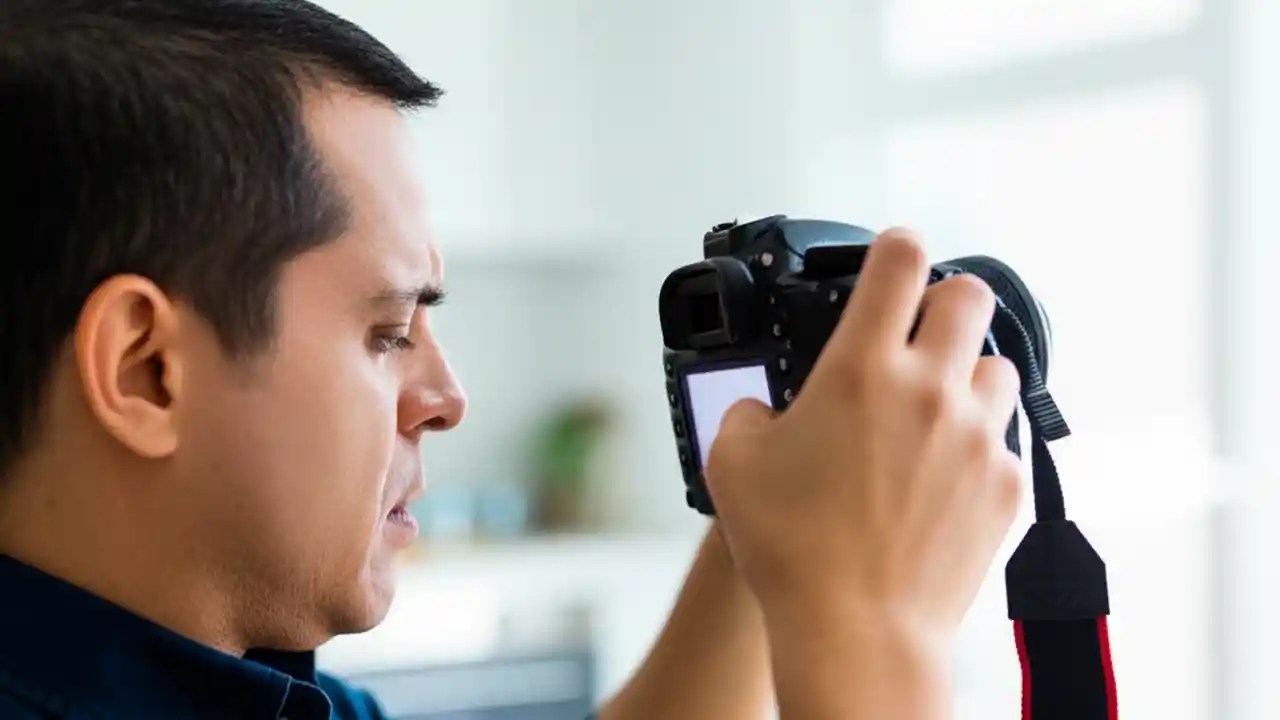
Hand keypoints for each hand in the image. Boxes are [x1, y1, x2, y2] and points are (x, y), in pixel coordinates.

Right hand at [705, 228, 1022, 642]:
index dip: (895, 244)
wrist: (856, 631)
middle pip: (969, 295)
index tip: (891, 253)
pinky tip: (940, 474)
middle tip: (917, 326)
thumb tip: (764, 406)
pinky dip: (976, 441)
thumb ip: (747, 410)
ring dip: (966, 370)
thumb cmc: (792, 552)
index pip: (900, 261)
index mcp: (860, 369)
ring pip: (997, 364)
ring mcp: (977, 437)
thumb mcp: (731, 462)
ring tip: (931, 406)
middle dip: (942, 298)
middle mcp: (929, 390)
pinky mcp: (1005, 484)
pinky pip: (1003, 438)